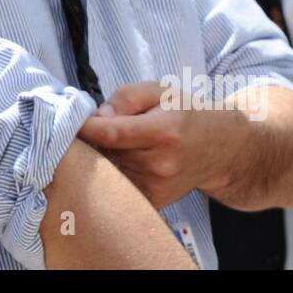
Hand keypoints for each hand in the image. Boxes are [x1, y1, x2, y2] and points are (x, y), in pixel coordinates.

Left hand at [77, 81, 229, 209]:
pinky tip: (123, 161)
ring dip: (101, 158)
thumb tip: (98, 116)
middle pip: (105, 153)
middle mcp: (159, 165)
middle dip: (92, 141)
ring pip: (109, 172)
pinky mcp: (153, 202)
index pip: (110, 134)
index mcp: (162, 132)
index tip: (73, 120)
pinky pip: (119, 186)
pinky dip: (113, 173)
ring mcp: (156, 188)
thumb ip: (126, 97)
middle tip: (93, 129)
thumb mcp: (160, 90)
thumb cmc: (186, 113)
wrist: (219, 149)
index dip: (85, 127)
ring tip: (114, 144)